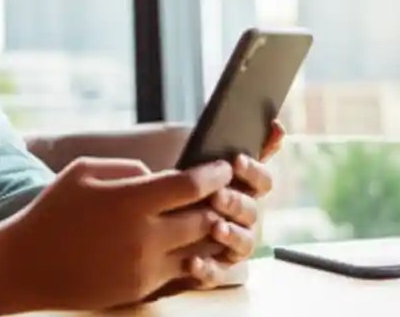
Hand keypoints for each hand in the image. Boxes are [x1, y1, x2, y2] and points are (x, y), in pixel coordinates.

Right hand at [0, 157, 234, 310]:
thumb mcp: (84, 171)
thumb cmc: (53, 211)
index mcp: (130, 201)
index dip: (214, 174)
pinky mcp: (142, 290)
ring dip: (211, 235)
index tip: (223, 168)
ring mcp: (145, 267)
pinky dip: (194, 257)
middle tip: (228, 193)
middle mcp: (144, 237)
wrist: (26, 265)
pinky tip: (193, 245)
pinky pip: (182, 273)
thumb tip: (162, 176)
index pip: (190, 185)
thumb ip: (129, 168)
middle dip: (220, 204)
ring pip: (200, 250)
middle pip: (204, 218)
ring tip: (216, 220)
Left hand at [150, 119, 287, 295]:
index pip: (262, 181)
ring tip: (214, 228)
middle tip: (217, 196)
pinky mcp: (211, 267)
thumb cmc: (162, 172)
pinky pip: (219, 274)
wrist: (124, 205)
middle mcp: (238, 215)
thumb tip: (275, 126)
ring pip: (244, 244)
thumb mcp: (186, 148)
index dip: (254, 172)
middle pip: (252, 212)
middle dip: (236, 203)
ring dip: (232, 235)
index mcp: (239, 186)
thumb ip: (224, 142)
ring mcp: (227, 243)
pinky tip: (194, 262)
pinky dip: (211, 269)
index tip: (236, 161)